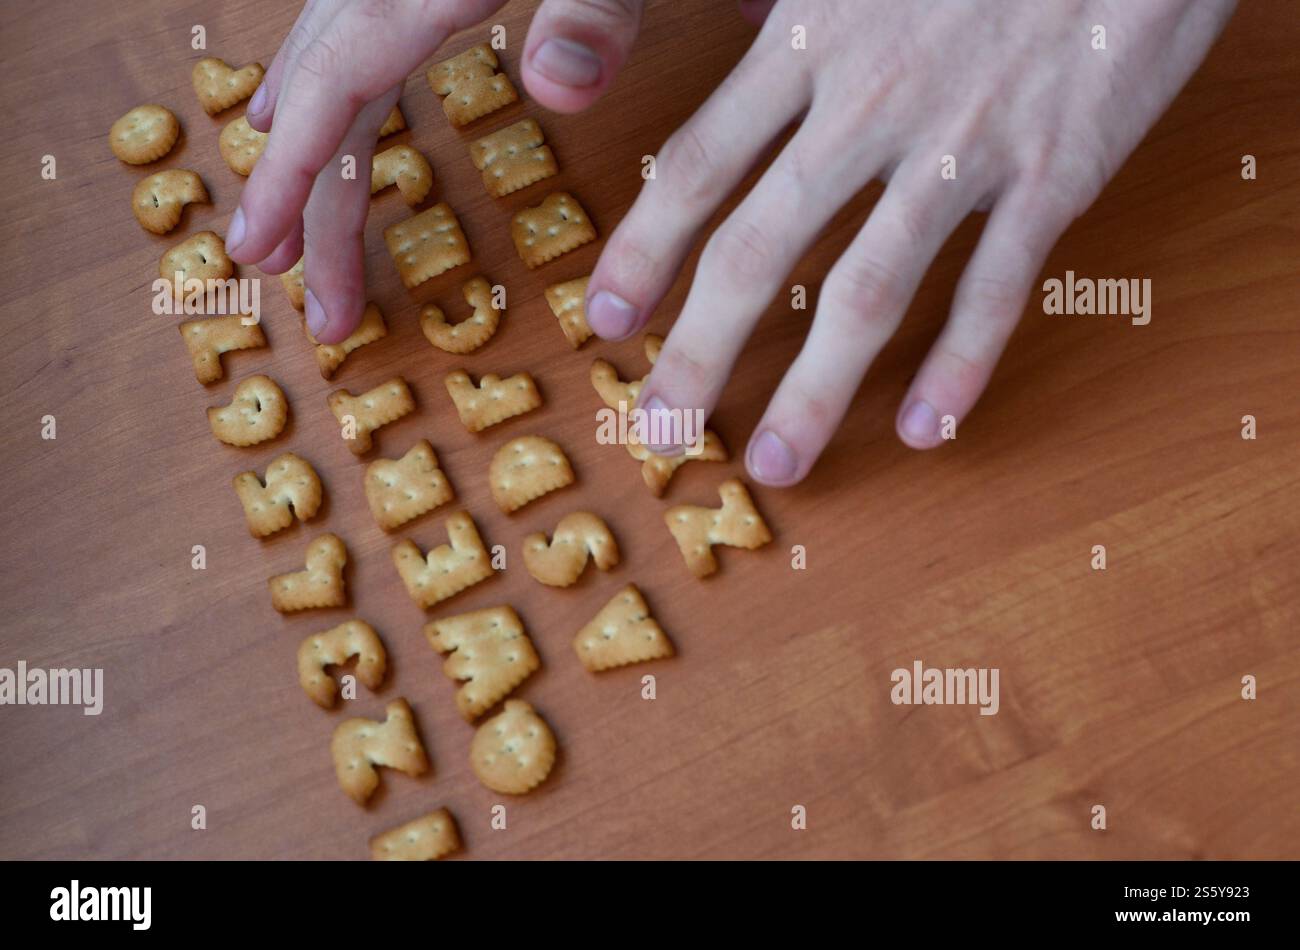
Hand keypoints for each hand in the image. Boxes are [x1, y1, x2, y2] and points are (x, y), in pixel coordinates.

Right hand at [225, 0, 645, 343]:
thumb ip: (596, 9)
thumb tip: (558, 86)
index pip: (337, 86)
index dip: (295, 175)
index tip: (263, 251)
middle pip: (326, 88)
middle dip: (303, 191)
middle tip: (279, 278)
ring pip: (330, 62)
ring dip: (307, 146)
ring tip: (279, 215)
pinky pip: (355, 34)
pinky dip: (326, 88)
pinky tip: (302, 106)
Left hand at [586, 0, 1235, 484]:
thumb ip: (787, 28)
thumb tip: (727, 96)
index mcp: (812, 36)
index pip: (698, 167)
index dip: (644, 253)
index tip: (606, 322)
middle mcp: (872, 101)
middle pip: (758, 250)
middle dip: (700, 353)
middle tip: (661, 430)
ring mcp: (962, 145)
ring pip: (869, 290)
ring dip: (816, 390)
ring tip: (779, 462)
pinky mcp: (1053, 170)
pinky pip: (996, 287)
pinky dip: (960, 365)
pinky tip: (927, 429)